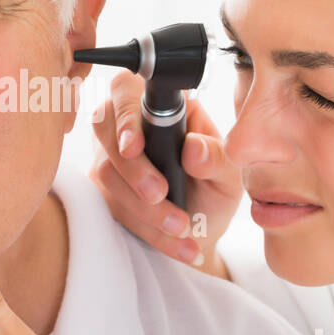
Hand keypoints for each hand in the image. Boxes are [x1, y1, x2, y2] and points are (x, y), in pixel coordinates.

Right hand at [90, 70, 242, 276]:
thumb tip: (192, 148)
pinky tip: (180, 245)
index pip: (126, 89)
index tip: (134, 147)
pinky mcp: (105, 190)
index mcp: (163, 108)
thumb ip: (216, 159)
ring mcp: (112, 158)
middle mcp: (130, 126)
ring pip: (107, 172)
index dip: (123, 113)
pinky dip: (148, 230)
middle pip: (104, 127)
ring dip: (145, 207)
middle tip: (159, 193)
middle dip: (131, 167)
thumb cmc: (216, 191)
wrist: (202, 233)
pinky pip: (113, 206)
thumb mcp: (229, 176)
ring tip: (182, 226)